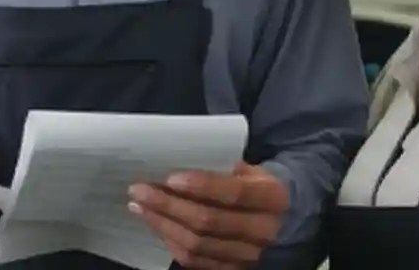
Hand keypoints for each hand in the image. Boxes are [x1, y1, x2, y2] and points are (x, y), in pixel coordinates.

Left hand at [128, 162, 288, 269]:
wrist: (279, 214)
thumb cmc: (252, 182)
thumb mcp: (246, 166)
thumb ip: (219, 165)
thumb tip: (174, 159)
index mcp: (272, 197)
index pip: (234, 193)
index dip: (201, 186)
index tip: (170, 178)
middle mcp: (264, 230)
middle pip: (209, 221)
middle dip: (168, 205)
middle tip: (139, 190)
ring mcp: (248, 254)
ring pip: (198, 244)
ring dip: (163, 224)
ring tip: (139, 206)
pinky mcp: (233, 268)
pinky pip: (195, 260)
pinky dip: (171, 242)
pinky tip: (155, 223)